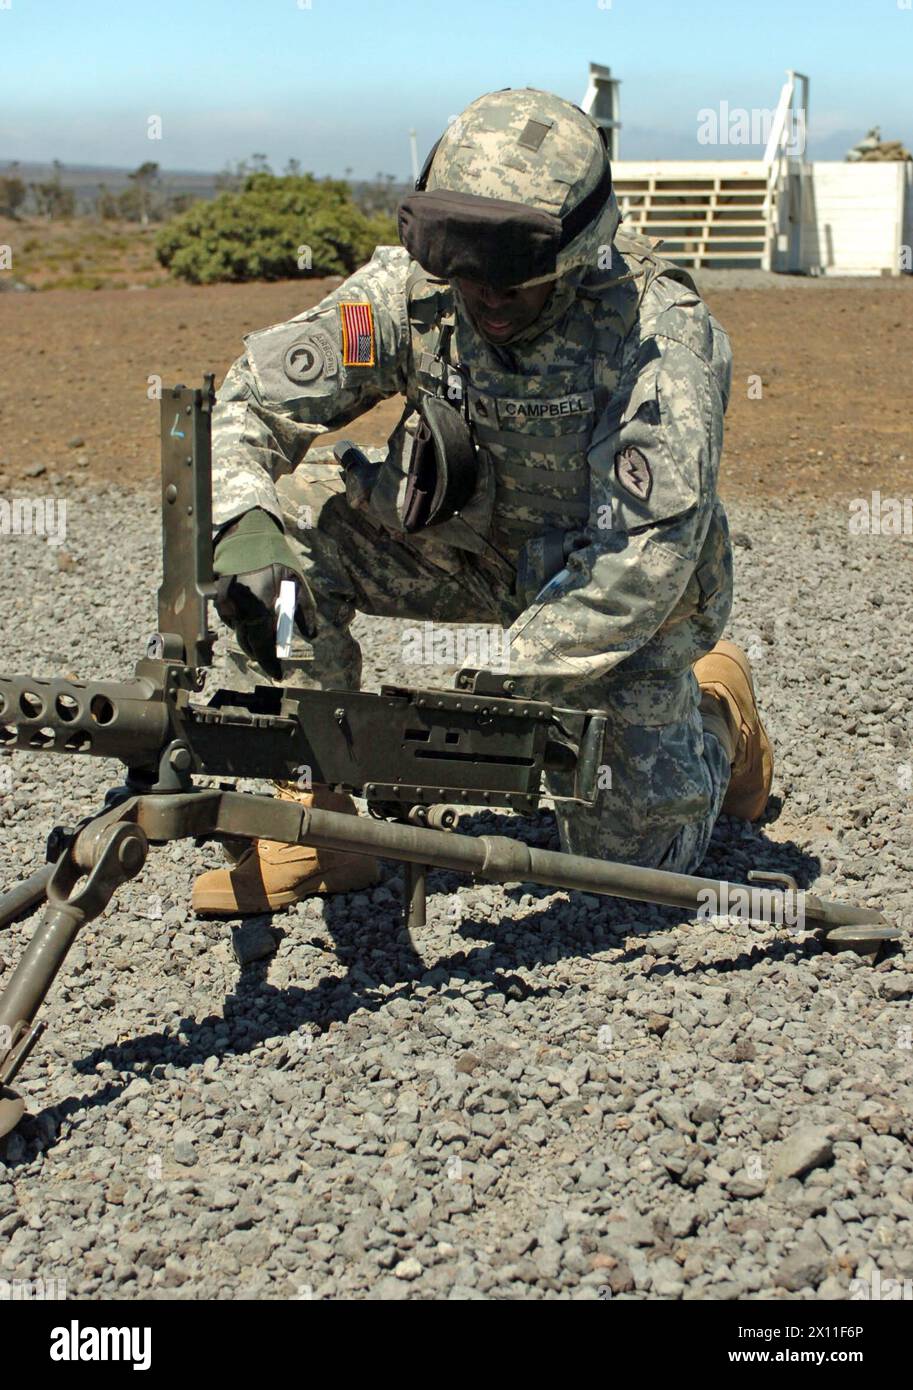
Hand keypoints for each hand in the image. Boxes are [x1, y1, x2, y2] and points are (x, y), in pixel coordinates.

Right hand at [213, 510, 315, 680]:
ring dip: (252, 632)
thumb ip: (305, 611)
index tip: (278, 675)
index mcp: (260, 606)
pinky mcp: (218, 598)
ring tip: (265, 618)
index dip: (270, 663)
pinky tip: (252, 607)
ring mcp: (226, 603)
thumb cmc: (276, 560)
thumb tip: (311, 635)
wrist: (248, 537)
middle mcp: (240, 608)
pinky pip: (231, 619)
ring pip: (240, 631)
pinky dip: (242, 620)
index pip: (263, 645)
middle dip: (262, 651)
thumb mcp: (297, 583)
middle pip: (249, 643)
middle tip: (273, 655)